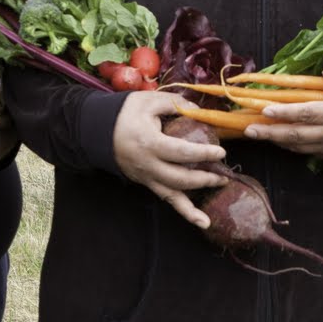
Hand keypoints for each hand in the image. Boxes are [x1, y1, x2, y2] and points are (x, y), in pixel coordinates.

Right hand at [112, 90, 226, 228]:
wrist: (97, 130)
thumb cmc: (125, 113)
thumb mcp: (149, 100)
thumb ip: (176, 104)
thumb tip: (199, 111)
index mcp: (150, 143)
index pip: (181, 152)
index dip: (203, 153)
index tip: (221, 152)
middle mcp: (148, 165)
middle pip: (181, 178)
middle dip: (206, 178)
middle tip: (224, 174)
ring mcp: (146, 177)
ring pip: (174, 196)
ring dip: (199, 200)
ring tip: (218, 194)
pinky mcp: (146, 183)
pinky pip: (167, 199)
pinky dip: (185, 211)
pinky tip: (201, 221)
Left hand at [242, 63, 322, 163]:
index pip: (305, 114)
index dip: (284, 113)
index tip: (266, 110)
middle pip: (294, 135)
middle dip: (269, 133)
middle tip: (248, 130)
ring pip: (298, 146)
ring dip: (276, 141)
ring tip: (258, 134)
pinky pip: (308, 152)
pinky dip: (292, 146)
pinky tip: (281, 141)